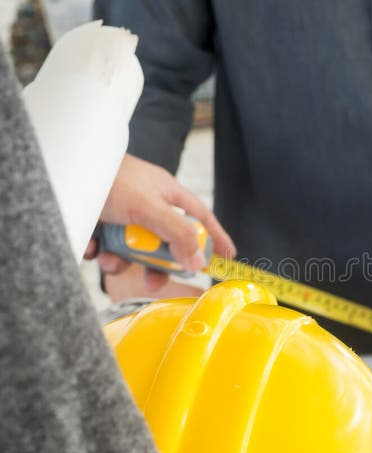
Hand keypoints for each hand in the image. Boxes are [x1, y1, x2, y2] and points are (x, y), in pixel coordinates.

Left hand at [87, 154, 235, 299]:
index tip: (227, 257)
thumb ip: (176, 234)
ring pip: (132, 249)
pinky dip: (98, 251)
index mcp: (166, 194)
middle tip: (151, 282)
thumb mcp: (147, 207)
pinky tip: (89, 245)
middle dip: (155, 264)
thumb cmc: (108, 178)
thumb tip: (199, 262)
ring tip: (106, 258)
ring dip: (120, 260)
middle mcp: (146, 205)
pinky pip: (106, 247)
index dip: (214, 236)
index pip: (199, 217)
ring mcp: (122, 215)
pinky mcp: (99, 223)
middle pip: (164, 243)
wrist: (64, 170)